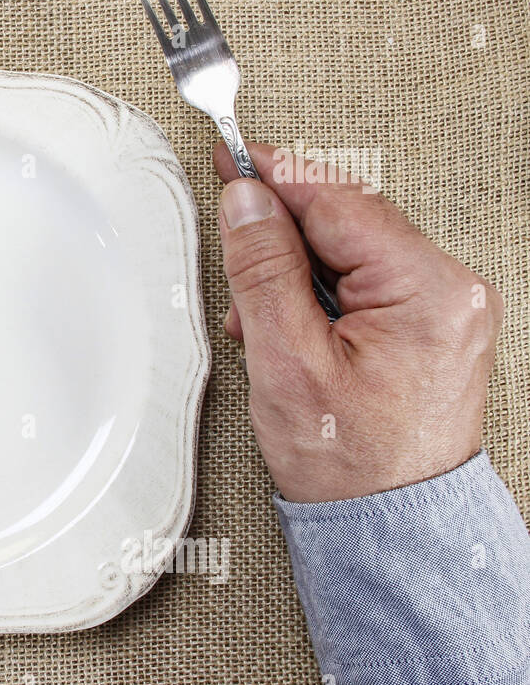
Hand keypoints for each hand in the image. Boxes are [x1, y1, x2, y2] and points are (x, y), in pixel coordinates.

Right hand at [214, 140, 501, 502]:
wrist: (389, 528)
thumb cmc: (353, 464)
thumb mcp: (288, 361)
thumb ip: (264, 271)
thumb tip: (247, 203)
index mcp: (428, 290)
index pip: (340, 202)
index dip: (278, 174)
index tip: (234, 156)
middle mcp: (450, 291)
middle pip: (348, 222)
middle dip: (282, 237)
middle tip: (235, 248)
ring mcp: (444, 309)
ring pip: (351, 252)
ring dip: (295, 273)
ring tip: (263, 323)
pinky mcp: (429, 327)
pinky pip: (364, 283)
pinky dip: (317, 296)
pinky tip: (291, 330)